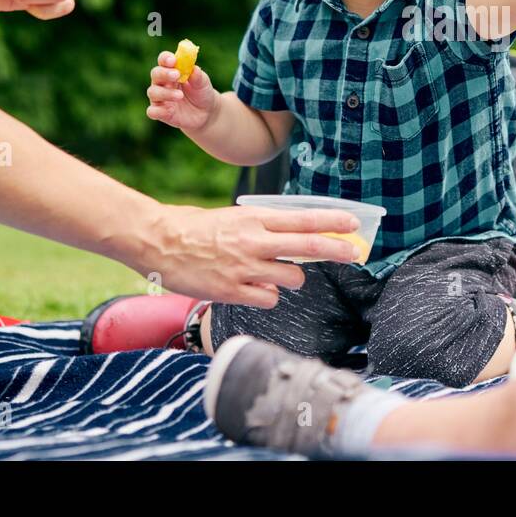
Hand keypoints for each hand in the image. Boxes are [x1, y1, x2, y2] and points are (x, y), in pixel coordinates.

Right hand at [144, 203, 362, 306]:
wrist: (159, 240)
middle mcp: (254, 240)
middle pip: (308, 246)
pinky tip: (255, 289)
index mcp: (255, 217)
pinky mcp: (232, 290)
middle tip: (356, 252)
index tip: (354, 223)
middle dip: (337, 249)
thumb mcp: (235, 217)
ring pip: (293, 277)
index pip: (303, 218)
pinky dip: (268, 295)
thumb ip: (264, 227)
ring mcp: (245, 266)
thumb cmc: (196, 227)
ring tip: (277, 273)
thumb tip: (295, 236)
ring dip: (294, 278)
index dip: (332, 221)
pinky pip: (269, 298)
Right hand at [147, 50, 217, 130]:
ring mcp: (160, 98)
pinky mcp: (160, 113)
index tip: (173, 60)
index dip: (166, 58)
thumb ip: (198, 76)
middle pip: (155, 74)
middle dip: (164, 73)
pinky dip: (157, 110)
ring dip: (165, 92)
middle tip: (176, 75)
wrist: (206, 112)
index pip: (164, 60)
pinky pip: (152, 111)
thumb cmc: (202, 92)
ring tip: (180, 95)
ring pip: (153, 92)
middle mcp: (163, 82)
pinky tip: (169, 110)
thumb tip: (194, 69)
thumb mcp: (203, 83)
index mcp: (172, 70)